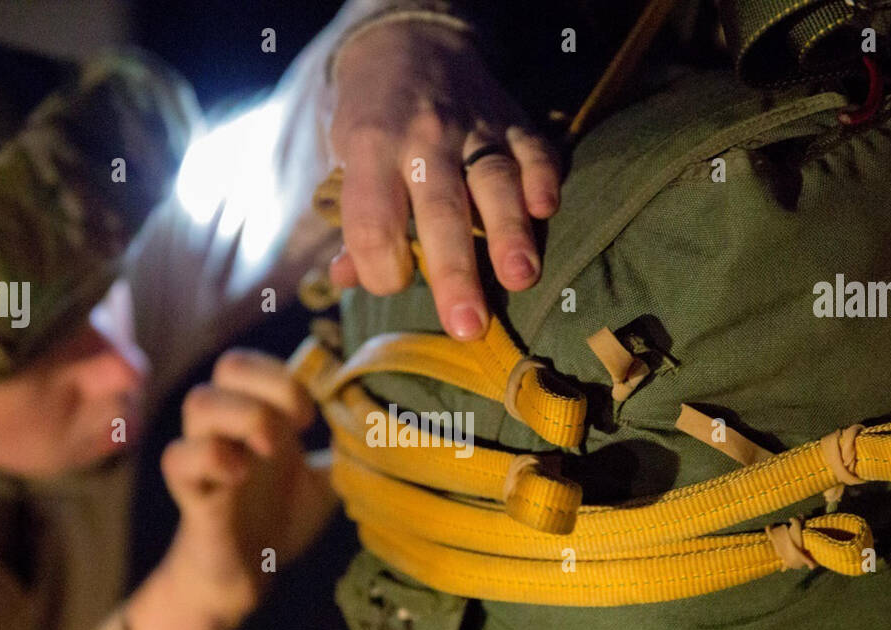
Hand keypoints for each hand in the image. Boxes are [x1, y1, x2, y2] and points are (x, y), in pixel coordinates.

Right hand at [126, 349, 335, 629]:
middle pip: (229, 364)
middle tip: (301, 423)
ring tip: (272, 449)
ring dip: (245, 414)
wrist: (245, 574)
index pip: (262, 360)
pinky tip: (240, 476)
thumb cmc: (280, 518)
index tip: (317, 413)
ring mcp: (205, 453)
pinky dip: (210, 457)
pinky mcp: (190, 490)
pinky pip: (177, 458)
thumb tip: (379, 423)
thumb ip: (346, 451)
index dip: (289, 372)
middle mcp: (229, 425)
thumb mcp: (326, 481)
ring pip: (199, 400)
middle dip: (272, 383)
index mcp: (259, 413)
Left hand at [327, 20, 560, 339]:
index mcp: (370, 151)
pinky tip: (546, 211)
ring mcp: (473, 127)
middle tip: (466, 326)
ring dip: (509, 231)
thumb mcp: (345, 163)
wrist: (410, 42)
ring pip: (495, 181)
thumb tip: (346, 279)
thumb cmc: (373, 121)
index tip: (392, 285)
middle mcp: (423, 138)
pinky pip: (534, 148)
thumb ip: (354, 224)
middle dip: (454, 271)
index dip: (380, 264)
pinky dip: (543, 178)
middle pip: (440, 210)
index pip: (373, 219)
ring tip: (521, 278)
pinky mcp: (514, 120)